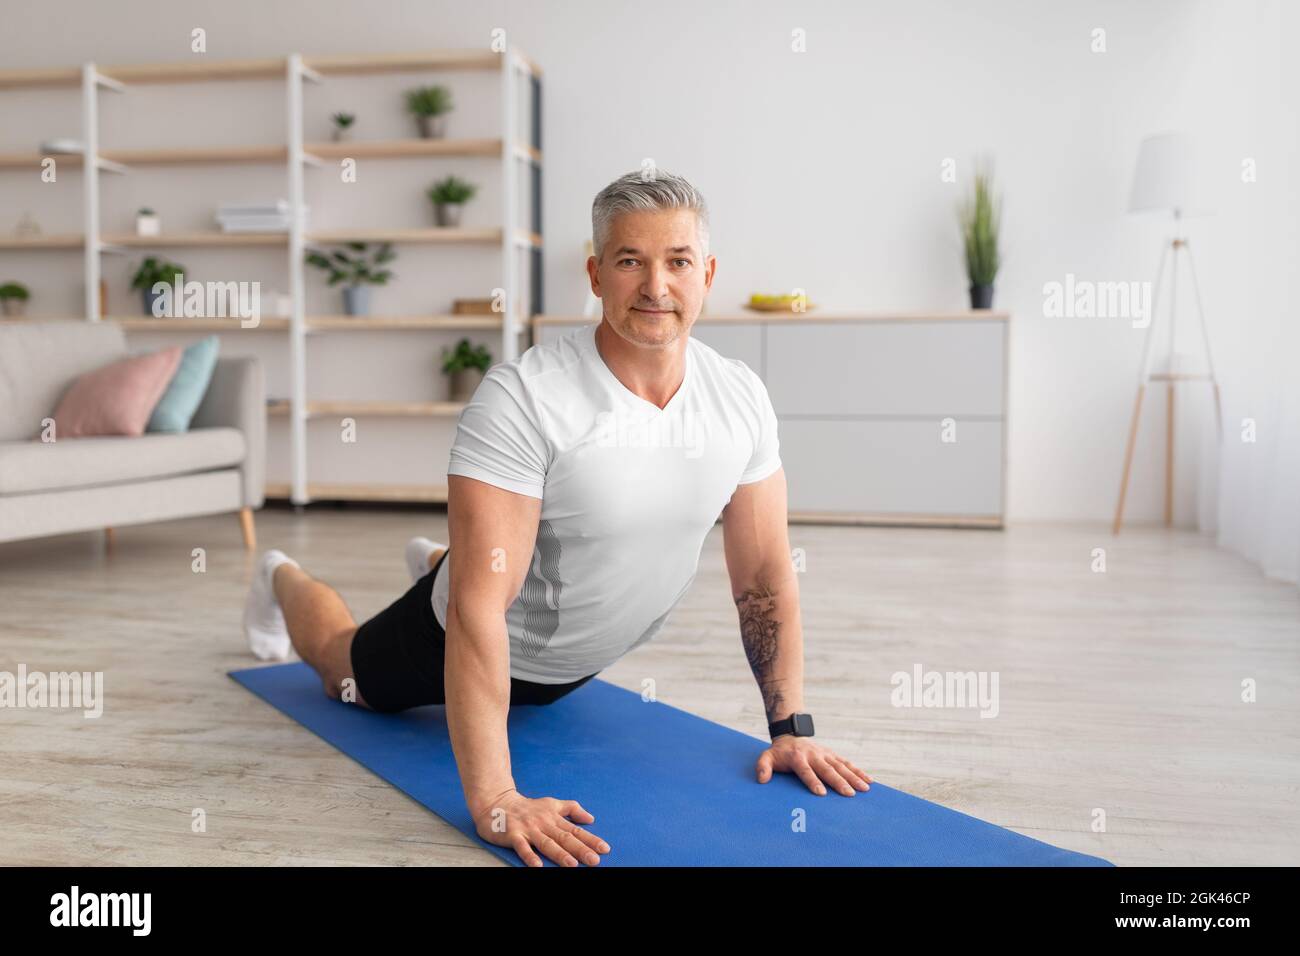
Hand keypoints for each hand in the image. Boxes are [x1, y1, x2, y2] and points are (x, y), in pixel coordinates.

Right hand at [472, 788, 610, 866]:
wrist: (497, 802)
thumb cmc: (527, 807)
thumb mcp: (551, 803)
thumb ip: (571, 809)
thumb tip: (591, 819)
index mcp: (554, 817)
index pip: (575, 830)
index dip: (590, 840)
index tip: (605, 849)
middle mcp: (543, 823)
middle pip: (564, 838)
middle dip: (580, 849)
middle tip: (594, 860)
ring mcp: (528, 829)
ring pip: (546, 843)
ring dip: (559, 854)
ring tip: (572, 864)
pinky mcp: (513, 835)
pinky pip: (522, 847)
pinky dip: (530, 856)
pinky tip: (537, 866)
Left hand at [755, 736, 871, 796]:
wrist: (790, 735)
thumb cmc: (778, 753)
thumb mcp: (766, 756)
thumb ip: (763, 767)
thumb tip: (762, 779)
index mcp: (797, 758)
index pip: (806, 771)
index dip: (813, 782)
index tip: (821, 793)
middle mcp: (813, 755)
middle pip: (827, 770)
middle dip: (838, 782)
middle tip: (849, 794)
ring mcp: (825, 754)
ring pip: (841, 766)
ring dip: (853, 777)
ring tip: (864, 788)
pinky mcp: (832, 755)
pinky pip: (847, 763)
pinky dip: (858, 771)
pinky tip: (869, 780)